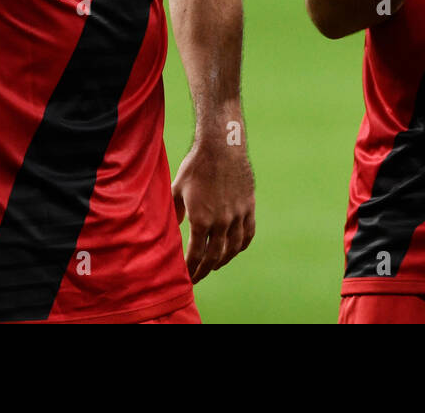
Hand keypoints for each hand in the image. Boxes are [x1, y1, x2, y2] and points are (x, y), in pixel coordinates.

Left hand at [171, 139, 254, 282]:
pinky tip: (235, 249)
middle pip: (215, 256)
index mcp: (201, 219)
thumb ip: (176, 210)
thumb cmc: (196, 165)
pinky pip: (248, 233)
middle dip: (205, 269)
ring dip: (223, 260)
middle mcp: (221, 222)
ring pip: (233, 248)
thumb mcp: (178, 187)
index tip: (187, 276)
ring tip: (215, 265)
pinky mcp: (249, 206)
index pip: (196, 254)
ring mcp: (238, 215)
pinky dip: (241, 245)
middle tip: (198, 276)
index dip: (191, 268)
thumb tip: (177, 224)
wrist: (222, 146)